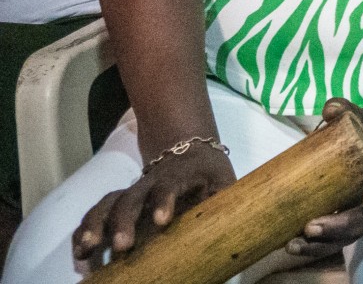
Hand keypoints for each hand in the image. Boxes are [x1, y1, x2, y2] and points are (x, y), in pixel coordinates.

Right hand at [73, 138, 234, 262]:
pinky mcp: (118, 204)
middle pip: (131, 197)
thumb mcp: (224, 181)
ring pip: (107, 204)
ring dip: (95, 226)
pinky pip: (96, 215)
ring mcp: (130, 193)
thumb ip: (226, 197)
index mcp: (179, 176)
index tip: (161, 221)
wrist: (188, 150)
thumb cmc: (210, 174)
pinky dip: (85, 232)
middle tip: (122, 246)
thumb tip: (238, 221)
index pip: (171, 185)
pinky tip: (80, 255)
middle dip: (124, 221)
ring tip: (87, 252)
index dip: (165, 200)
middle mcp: (149, 184)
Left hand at [285, 99, 362, 260]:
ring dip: (323, 243)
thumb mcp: (360, 118)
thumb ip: (346, 109)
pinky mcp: (346, 225)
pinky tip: (292, 247)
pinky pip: (334, 242)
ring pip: (349, 236)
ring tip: (295, 243)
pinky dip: (315, 248)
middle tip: (313, 226)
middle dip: (340, 225)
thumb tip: (330, 109)